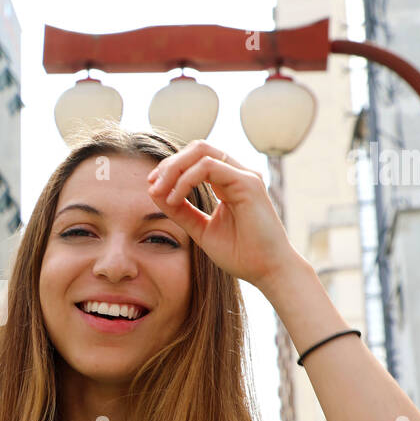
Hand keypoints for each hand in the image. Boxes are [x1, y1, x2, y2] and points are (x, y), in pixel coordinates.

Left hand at [146, 140, 302, 292]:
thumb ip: (181, 210)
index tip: (152, 188)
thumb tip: (154, 191)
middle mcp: (237, 174)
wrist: (268, 272)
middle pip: (197, 148)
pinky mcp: (248, 182)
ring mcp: (244, 175)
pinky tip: (175, 199)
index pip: (195, 160)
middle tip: (152, 185)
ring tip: (160, 192)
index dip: (170, 169)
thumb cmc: (241, 254)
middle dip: (169, 164)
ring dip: (174, 169)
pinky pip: (209, 167)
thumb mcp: (201, 229)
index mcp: (228, 183)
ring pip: (201, 152)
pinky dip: (186, 180)